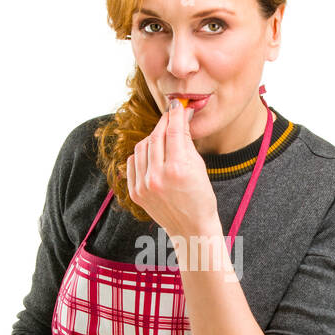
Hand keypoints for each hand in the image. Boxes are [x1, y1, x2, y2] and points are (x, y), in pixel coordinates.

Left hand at [126, 100, 219, 239]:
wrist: (191, 228)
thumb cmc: (201, 197)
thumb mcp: (199, 167)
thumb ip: (186, 142)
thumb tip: (179, 118)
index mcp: (177, 169)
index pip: (173, 131)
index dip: (175, 114)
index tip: (176, 106)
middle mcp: (157, 177)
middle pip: (156, 136)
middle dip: (164, 123)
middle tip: (171, 117)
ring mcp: (144, 186)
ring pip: (142, 147)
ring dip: (152, 138)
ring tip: (163, 138)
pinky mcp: (135, 192)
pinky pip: (133, 162)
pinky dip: (142, 154)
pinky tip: (152, 154)